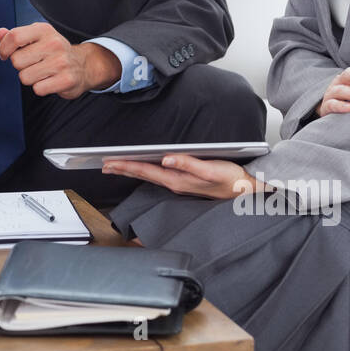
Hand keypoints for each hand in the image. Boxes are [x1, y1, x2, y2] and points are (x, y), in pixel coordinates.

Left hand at [0, 24, 120, 98]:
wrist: (83, 65)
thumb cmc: (54, 52)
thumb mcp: (37, 38)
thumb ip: (16, 36)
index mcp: (44, 30)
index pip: (15, 37)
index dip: (4, 48)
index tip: (4, 55)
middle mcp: (54, 43)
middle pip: (16, 61)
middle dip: (20, 66)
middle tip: (32, 64)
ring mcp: (62, 62)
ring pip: (25, 77)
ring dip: (30, 78)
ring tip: (42, 73)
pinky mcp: (66, 80)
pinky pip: (38, 89)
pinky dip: (40, 88)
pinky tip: (49, 81)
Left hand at [102, 154, 261, 199]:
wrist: (245, 192)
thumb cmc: (230, 180)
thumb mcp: (210, 169)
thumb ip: (188, 164)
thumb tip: (166, 159)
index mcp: (177, 180)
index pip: (145, 171)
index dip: (126, 166)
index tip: (109, 162)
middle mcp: (175, 184)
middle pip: (143, 174)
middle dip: (122, 168)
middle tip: (104, 164)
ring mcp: (179, 184)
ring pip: (150, 176)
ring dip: (132, 170)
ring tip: (117, 166)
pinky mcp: (185, 182)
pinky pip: (159, 177)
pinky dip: (147, 171)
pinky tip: (144, 168)